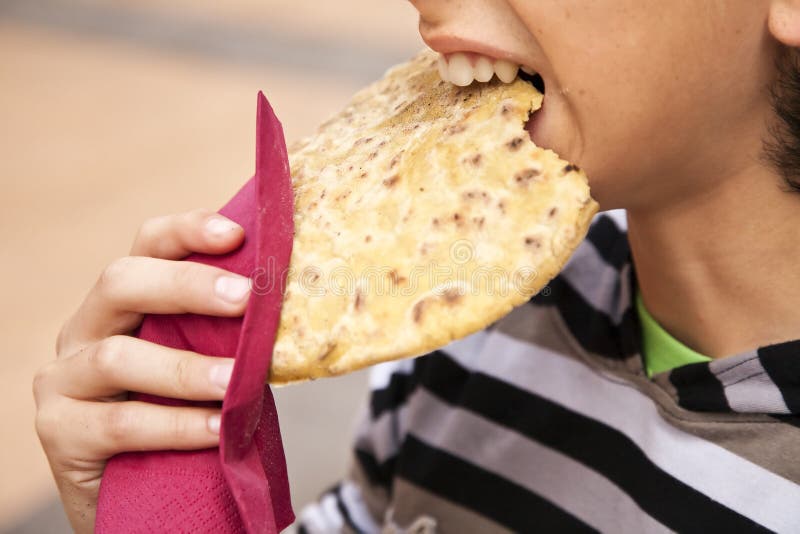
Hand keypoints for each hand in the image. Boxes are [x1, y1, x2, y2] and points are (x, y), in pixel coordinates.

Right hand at [33, 208, 249, 532]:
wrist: (145, 494)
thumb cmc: (186, 414)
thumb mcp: (207, 362)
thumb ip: (228, 333)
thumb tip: (290, 305)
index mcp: (125, 301)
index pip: (148, 245)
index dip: (188, 231)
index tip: (236, 234)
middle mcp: (86, 328)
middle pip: (121, 281)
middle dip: (187, 285)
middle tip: (246, 299)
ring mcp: (63, 378)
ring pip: (117, 357)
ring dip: (186, 368)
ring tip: (235, 381)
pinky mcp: (60, 430)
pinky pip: (120, 422)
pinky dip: (175, 425)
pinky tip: (217, 431)